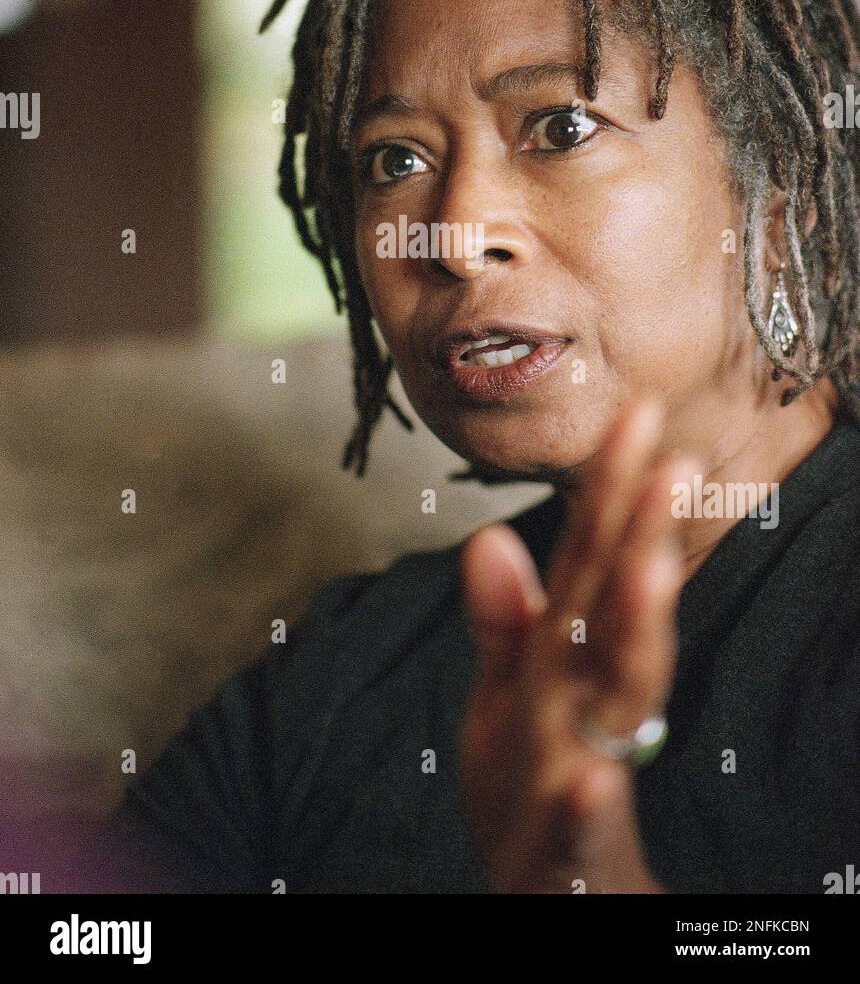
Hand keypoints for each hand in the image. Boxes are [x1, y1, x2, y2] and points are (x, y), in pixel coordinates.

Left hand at [459, 396, 697, 893]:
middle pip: (617, 606)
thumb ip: (502, 620)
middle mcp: (590, 695)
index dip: (611, 486)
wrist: (544, 894)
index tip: (636, 410)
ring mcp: (587, 762)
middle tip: (671, 460)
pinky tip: (589, 780)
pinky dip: (585, 801)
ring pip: (619, 695)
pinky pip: (578, 820)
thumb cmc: (530, 779)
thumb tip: (487, 537)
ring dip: (635, 632)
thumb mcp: (506, 690)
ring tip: (648, 567)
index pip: (592, 556)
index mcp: (569, 653)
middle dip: (641, 534)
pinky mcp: (571, 840)